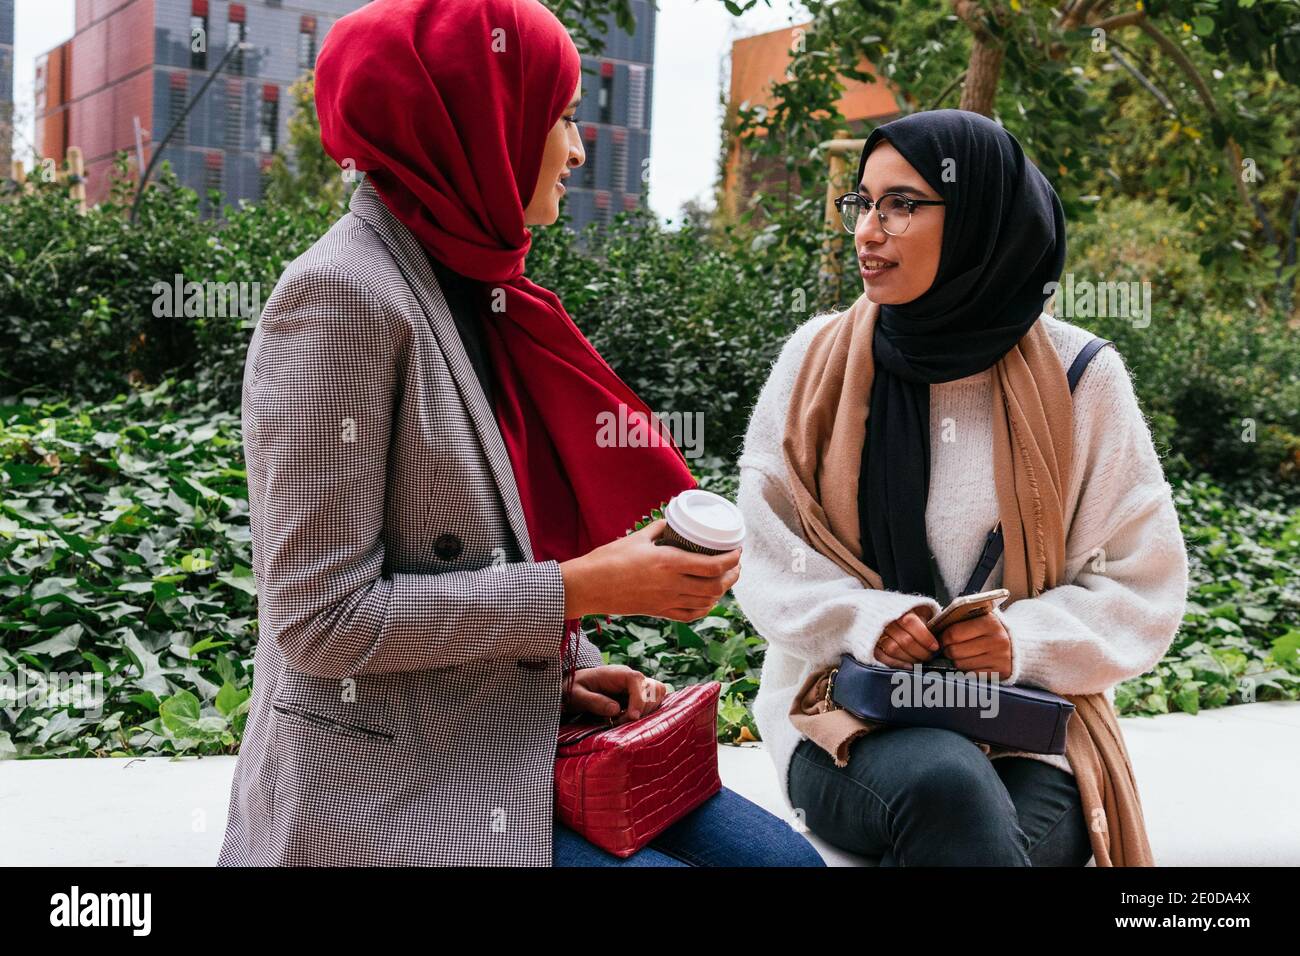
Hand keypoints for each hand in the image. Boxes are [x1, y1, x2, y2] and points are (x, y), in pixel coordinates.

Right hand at [560, 518, 740, 622]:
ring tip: (726, 579)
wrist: (588, 586)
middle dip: (732, 576)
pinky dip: (704, 608)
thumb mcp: (636, 537)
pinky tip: (708, 600)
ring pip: (706, 602)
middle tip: (736, 564)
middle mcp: (672, 585)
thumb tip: (673, 521)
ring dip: (722, 592)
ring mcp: (666, 601)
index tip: (737, 550)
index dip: (731, 559)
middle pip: (716, 586)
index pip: (713, 565)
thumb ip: (659, 529)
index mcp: (669, 562)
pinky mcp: (658, 612)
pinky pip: (690, 614)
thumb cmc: (608, 559)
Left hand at [562, 664, 669, 724]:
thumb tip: (616, 709)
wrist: (576, 686)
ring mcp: (637, 685)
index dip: (638, 699)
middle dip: (642, 709)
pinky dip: (649, 710)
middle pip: (653, 688)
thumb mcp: (577, 695)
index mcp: (617, 673)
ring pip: (658, 693)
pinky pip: (655, 699)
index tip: (631, 717)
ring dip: (648, 710)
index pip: (637, 680)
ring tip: (626, 719)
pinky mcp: (639, 694)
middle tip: (620, 721)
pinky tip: (631, 718)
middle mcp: (631, 677)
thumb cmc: (575, 688)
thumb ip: (594, 701)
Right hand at [874, 606, 940, 667]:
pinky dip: (896, 663)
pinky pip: (882, 657)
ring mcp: (875, 633)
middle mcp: (885, 620)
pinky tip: (907, 665)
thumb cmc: (902, 612)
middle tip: (929, 656)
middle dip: (921, 651)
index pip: (911, 623)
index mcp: (897, 608)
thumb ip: (925, 618)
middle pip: (904, 640)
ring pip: (893, 649)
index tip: (935, 646)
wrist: (878, 610)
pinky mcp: (870, 644)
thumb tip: (938, 633)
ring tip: (919, 660)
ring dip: (910, 658)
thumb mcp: (916, 608)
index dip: (925, 637)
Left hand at [936, 610, 1012, 679]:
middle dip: (947, 650)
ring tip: (959, 655)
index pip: (953, 633)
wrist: (1014, 645)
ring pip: (960, 664)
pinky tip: (969, 663)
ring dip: (955, 661)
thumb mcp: (979, 618)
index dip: (943, 637)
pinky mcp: (1000, 672)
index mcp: (990, 623)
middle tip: (948, 648)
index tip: (942, 638)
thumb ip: (961, 619)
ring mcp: (999, 658)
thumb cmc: (988, 630)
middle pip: (954, 651)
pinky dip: (966, 670)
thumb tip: (936, 629)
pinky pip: (971, 675)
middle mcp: (997, 640)